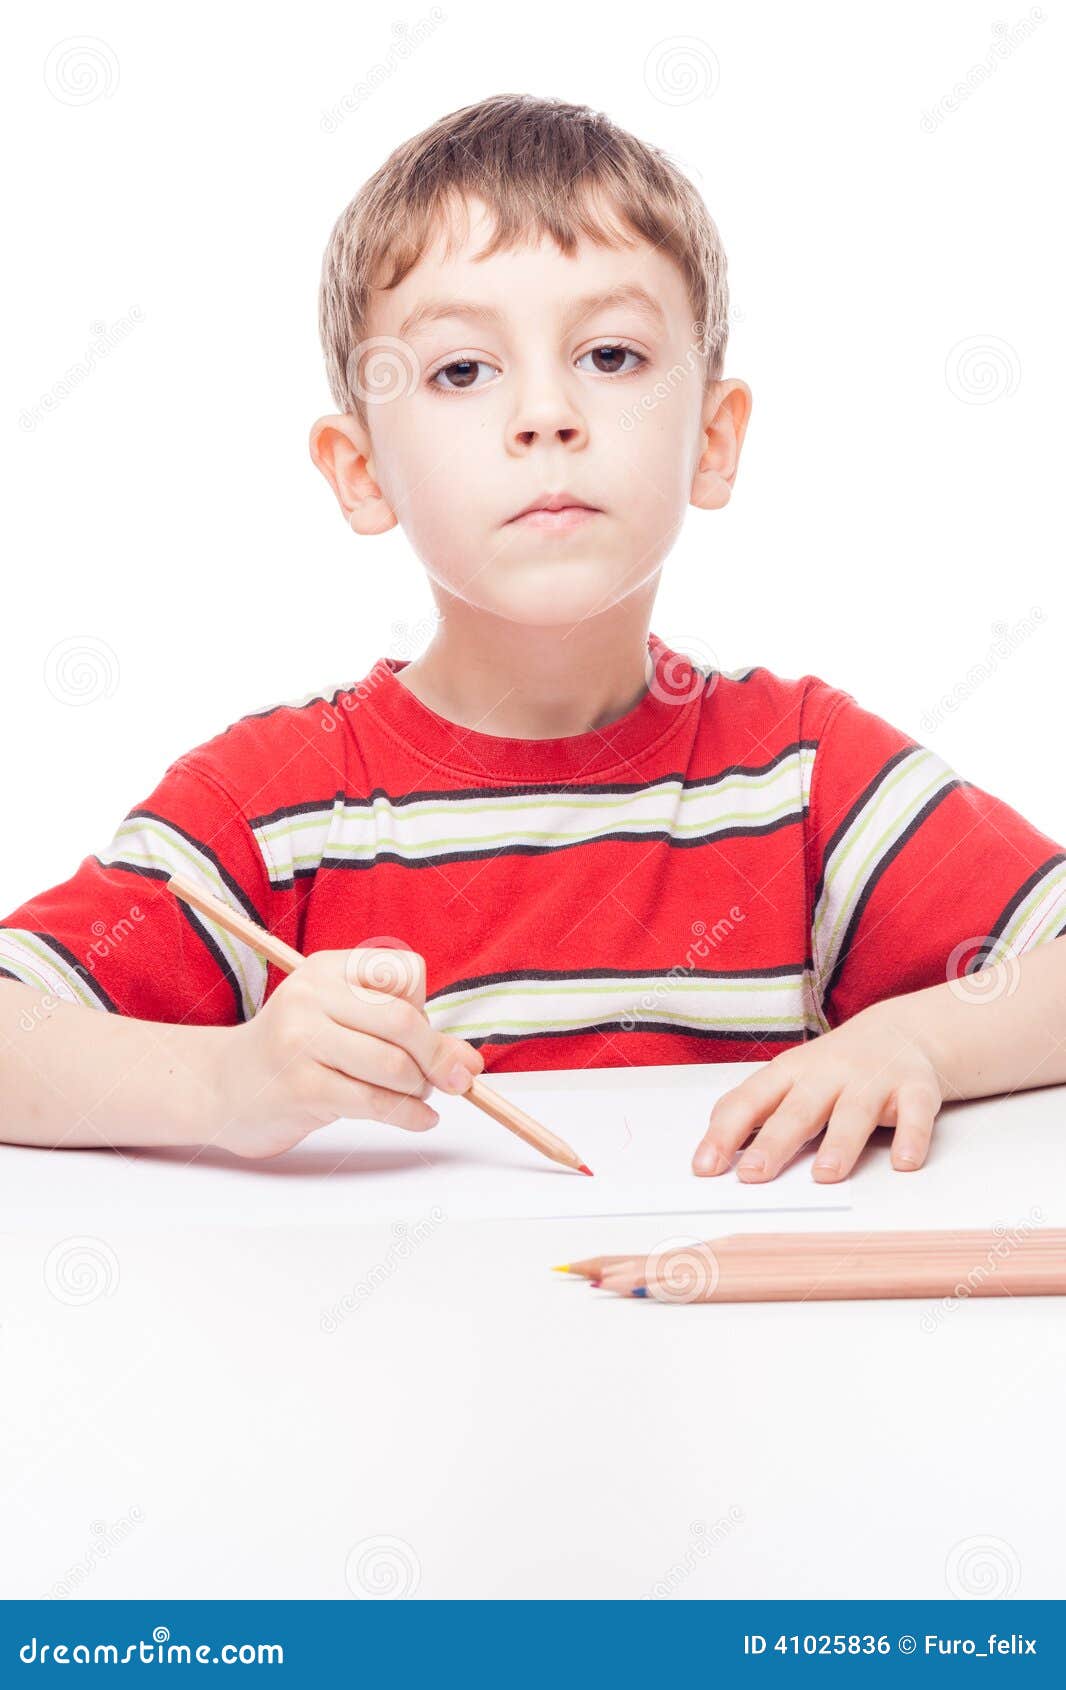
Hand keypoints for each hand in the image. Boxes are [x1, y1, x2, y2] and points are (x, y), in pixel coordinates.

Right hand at [204, 947, 483, 1158]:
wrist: (221, 1088)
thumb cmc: (297, 1054)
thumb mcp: (346, 1026)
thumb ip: (409, 1037)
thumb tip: (470, 1063)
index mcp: (327, 968)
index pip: (407, 972)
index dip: (425, 1007)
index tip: (419, 1036)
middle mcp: (312, 995)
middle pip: (405, 1019)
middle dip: (438, 1056)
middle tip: (452, 1079)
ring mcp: (301, 1040)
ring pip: (393, 1064)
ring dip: (420, 1088)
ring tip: (417, 1097)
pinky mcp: (300, 1087)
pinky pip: (375, 1102)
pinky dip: (410, 1115)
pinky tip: (420, 1120)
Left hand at [692, 1004, 944, 1182]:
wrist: (901, 1032)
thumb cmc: (834, 1068)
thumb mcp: (790, 1079)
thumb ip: (756, 1111)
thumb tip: (711, 1155)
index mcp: (790, 1072)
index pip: (750, 1101)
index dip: (725, 1133)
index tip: (705, 1167)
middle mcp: (829, 1073)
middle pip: (798, 1109)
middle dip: (774, 1141)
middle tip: (753, 1174)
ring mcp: (873, 1079)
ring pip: (854, 1112)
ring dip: (840, 1143)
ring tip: (825, 1174)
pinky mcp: (915, 1089)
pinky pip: (915, 1114)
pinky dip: (911, 1137)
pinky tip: (904, 1162)